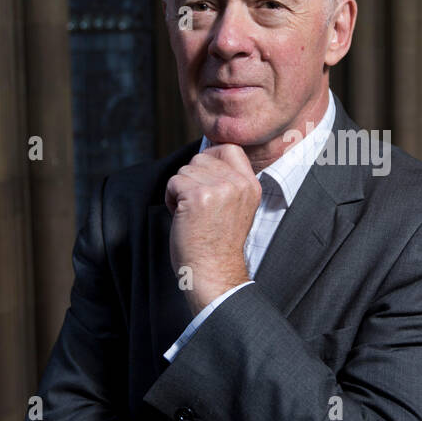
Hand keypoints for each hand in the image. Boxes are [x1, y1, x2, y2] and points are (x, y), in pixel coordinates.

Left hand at [165, 144, 259, 311]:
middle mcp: (237, 184)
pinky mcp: (197, 196)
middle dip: (192, 178)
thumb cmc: (218, 245)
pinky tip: (182, 217)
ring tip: (191, 214)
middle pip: (202, 157)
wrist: (214, 272)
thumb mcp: (237, 208)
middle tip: (196, 205)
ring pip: (185, 170)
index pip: (231, 148)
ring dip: (180, 190)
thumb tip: (204, 158)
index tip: (203, 177)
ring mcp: (218, 189)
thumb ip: (228, 183)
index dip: (211, 156)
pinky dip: (170, 199)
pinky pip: (173, 182)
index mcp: (251, 185)